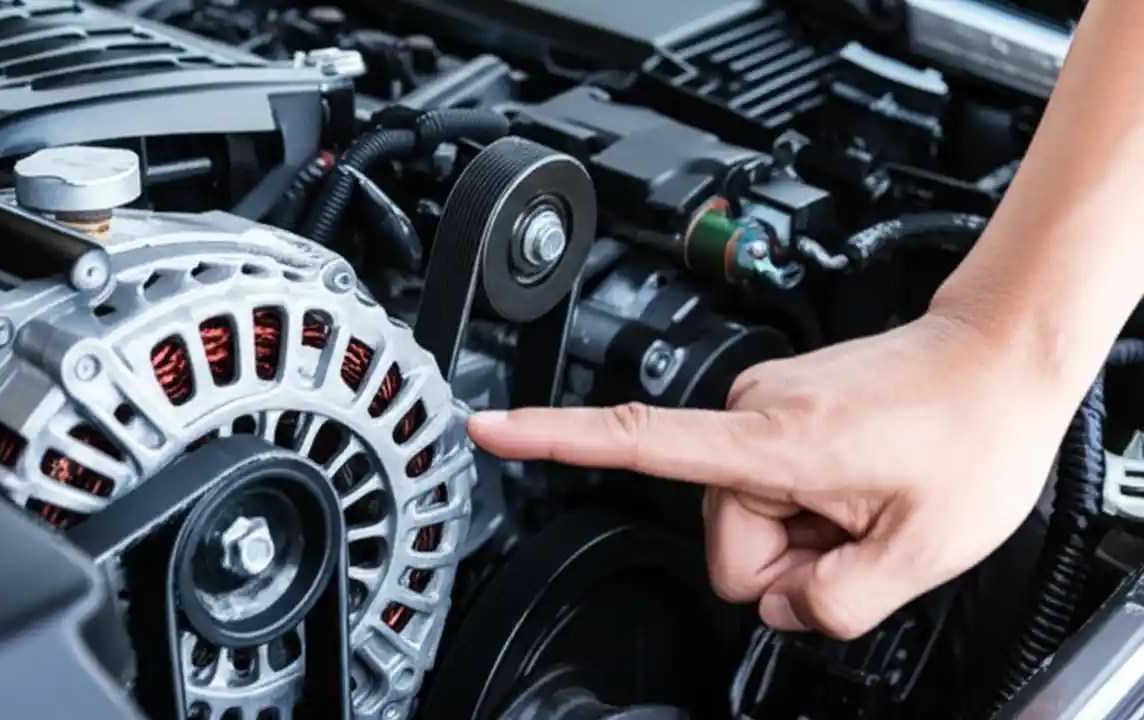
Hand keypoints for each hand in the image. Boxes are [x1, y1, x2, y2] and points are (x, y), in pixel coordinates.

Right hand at [468, 307, 1083, 638]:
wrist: (996, 355)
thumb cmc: (971, 432)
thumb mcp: (923, 553)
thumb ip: (834, 605)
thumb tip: (778, 606)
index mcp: (773, 441)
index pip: (639, 440)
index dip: (554, 440)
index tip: (488, 427)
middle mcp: (752, 412)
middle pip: (722, 537)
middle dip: (782, 556)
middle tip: (853, 531)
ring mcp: (762, 407)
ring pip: (743, 516)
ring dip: (797, 531)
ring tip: (859, 501)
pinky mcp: (774, 409)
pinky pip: (761, 485)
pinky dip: (801, 504)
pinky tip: (851, 485)